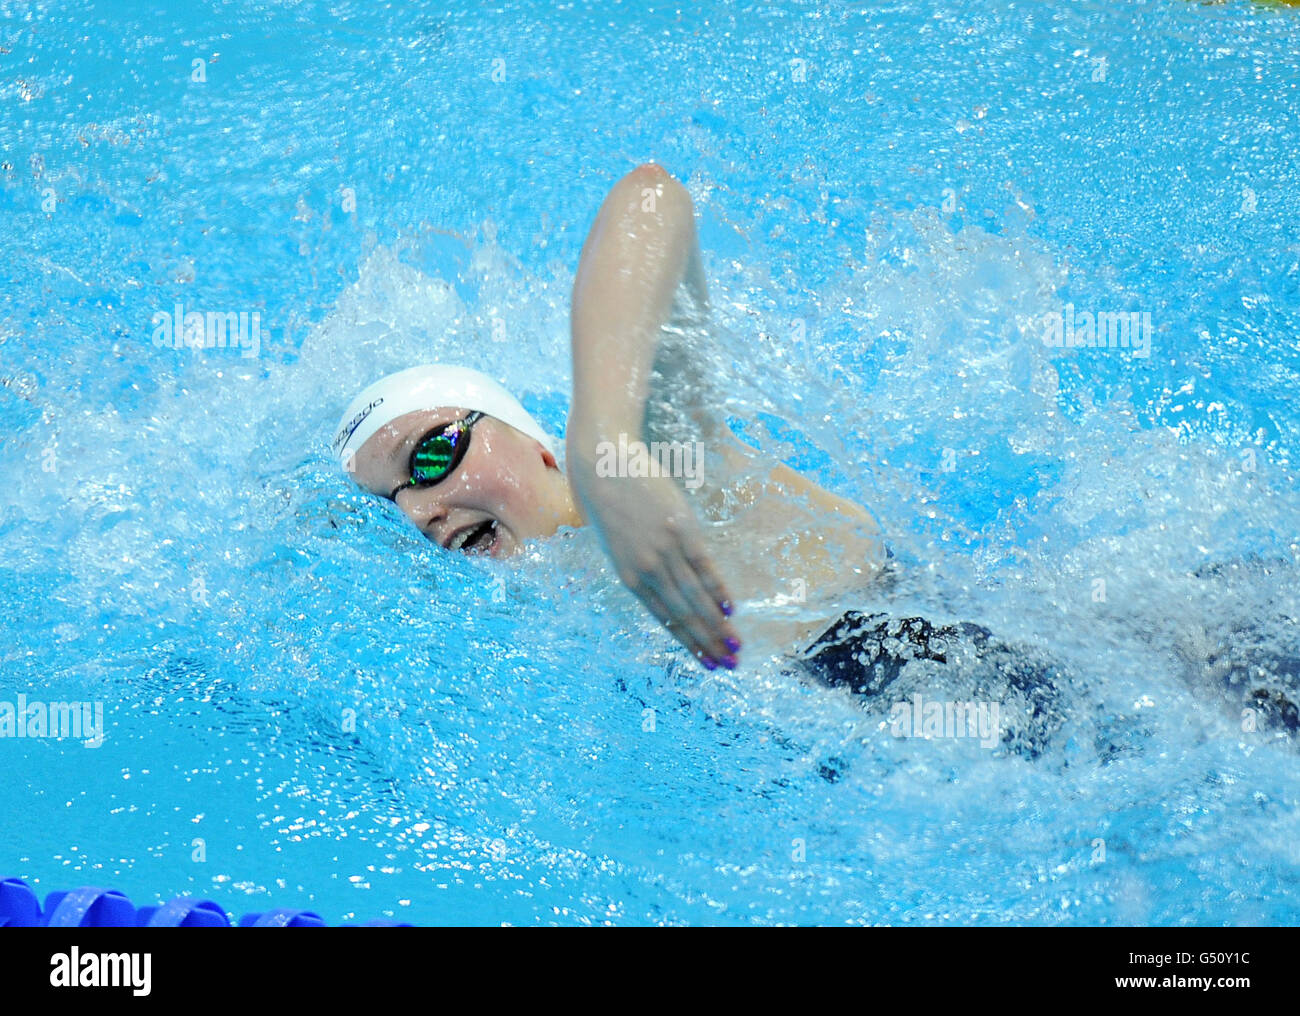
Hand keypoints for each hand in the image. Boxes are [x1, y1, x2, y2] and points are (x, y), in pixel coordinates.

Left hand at [569, 450, 741, 668]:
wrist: (604, 465)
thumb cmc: (606, 504)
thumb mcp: (615, 545)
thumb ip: (638, 568)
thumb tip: (664, 587)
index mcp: (629, 578)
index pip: (665, 619)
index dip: (688, 643)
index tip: (708, 663)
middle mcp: (648, 570)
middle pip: (684, 614)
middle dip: (709, 642)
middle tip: (731, 664)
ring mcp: (665, 550)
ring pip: (696, 596)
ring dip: (719, 624)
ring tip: (736, 645)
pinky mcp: (681, 529)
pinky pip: (704, 566)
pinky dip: (718, 589)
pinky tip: (732, 608)